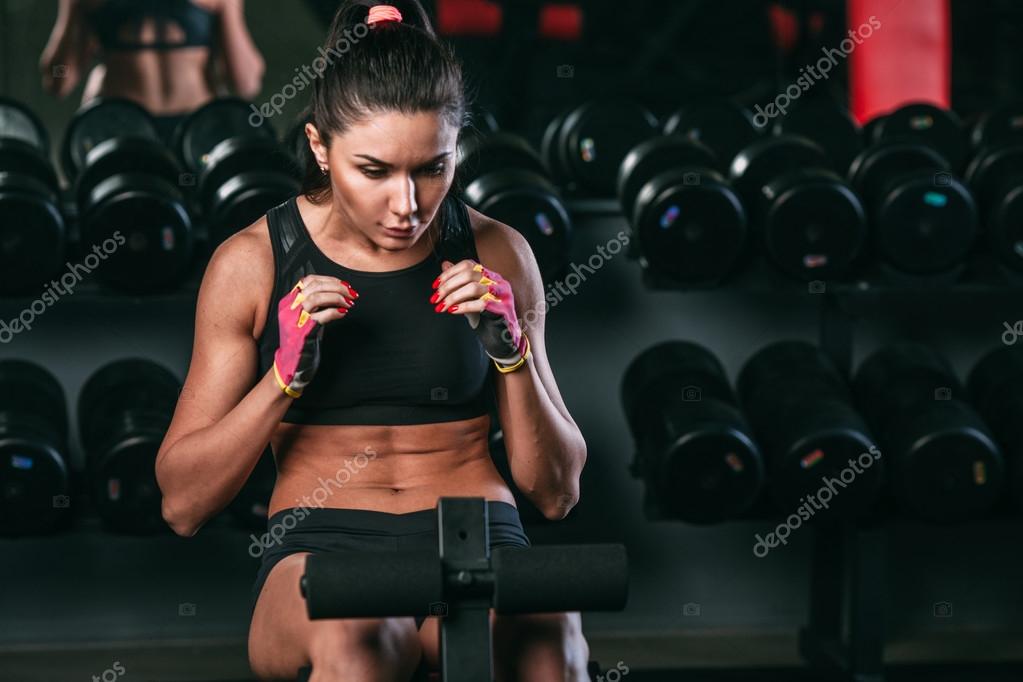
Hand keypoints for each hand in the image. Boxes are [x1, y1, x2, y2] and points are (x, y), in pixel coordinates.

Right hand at [273, 276, 357, 396]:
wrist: (291, 367)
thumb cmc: (302, 342)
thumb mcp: (306, 318)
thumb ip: (316, 303)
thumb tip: (338, 290)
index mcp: (288, 303)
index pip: (308, 280)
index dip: (329, 280)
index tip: (344, 285)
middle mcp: (289, 309)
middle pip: (314, 286)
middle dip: (337, 287)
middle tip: (352, 293)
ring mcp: (294, 321)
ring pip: (316, 297)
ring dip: (337, 297)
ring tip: (349, 303)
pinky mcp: (302, 333)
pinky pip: (321, 316)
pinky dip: (335, 312)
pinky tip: (343, 314)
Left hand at [431, 259, 526, 366]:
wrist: (503, 340)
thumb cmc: (486, 318)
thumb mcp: (470, 298)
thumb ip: (459, 283)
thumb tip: (444, 265)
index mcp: (491, 276)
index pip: (468, 265)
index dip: (449, 273)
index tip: (435, 286)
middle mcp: (498, 282)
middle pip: (469, 274)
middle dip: (448, 286)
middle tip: (435, 298)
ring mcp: (502, 295)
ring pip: (474, 288)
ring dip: (453, 297)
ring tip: (441, 306)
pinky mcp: (503, 310)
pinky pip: (481, 304)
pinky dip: (463, 307)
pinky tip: (453, 311)